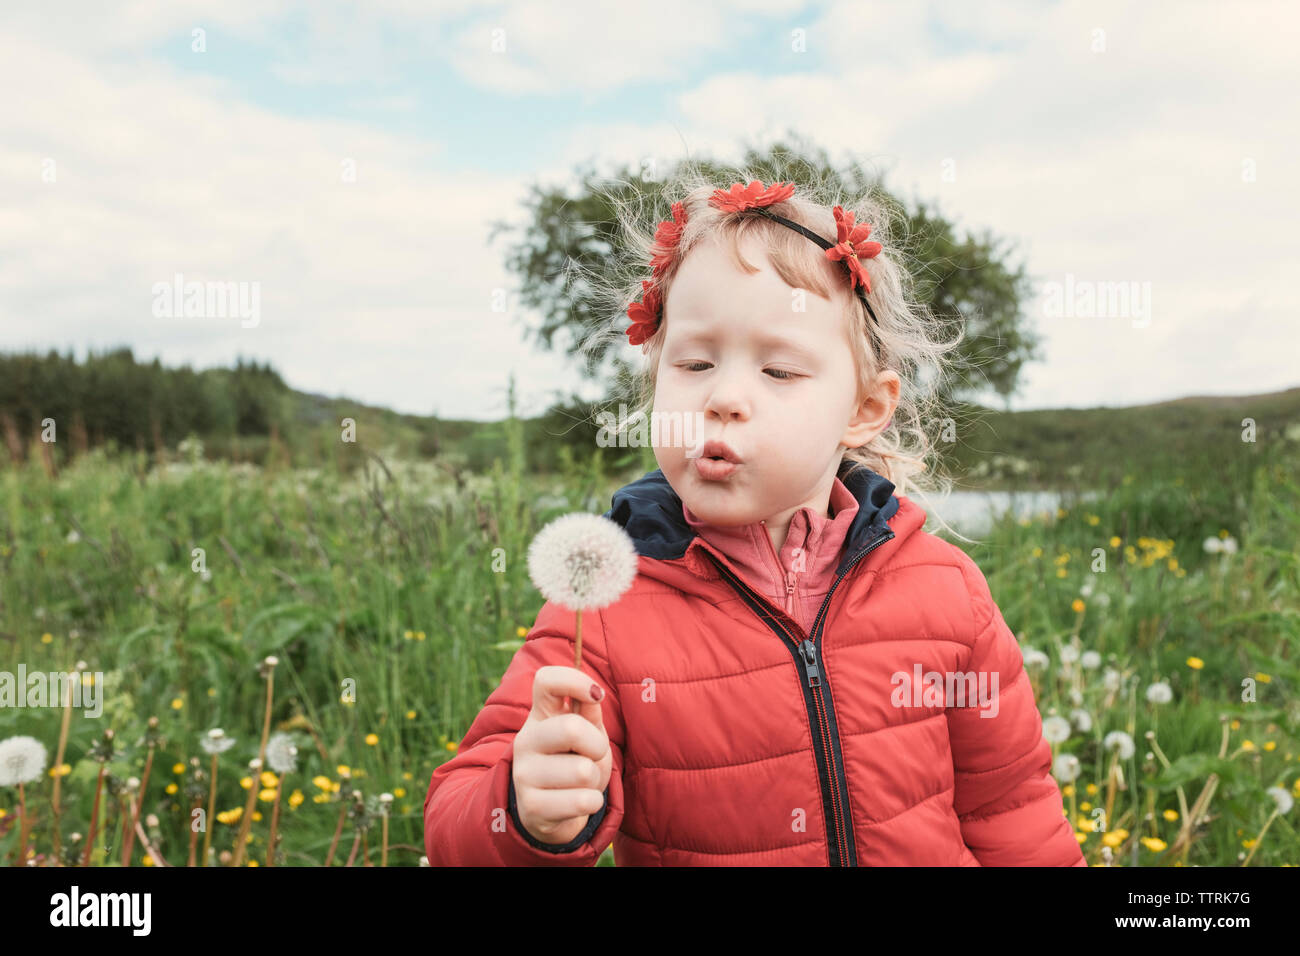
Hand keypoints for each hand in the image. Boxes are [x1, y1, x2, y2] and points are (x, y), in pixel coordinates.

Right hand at [511, 666, 611, 845]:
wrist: (556, 811)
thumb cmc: (575, 761)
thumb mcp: (587, 733)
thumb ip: (589, 712)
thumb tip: (593, 693)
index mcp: (540, 715)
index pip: (545, 680)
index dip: (574, 680)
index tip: (595, 696)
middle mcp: (526, 740)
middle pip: (571, 728)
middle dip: (597, 746)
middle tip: (593, 756)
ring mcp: (524, 773)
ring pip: (582, 771)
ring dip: (594, 780)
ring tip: (581, 783)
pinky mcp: (531, 806)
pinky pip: (582, 801)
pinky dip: (592, 802)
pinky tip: (577, 802)